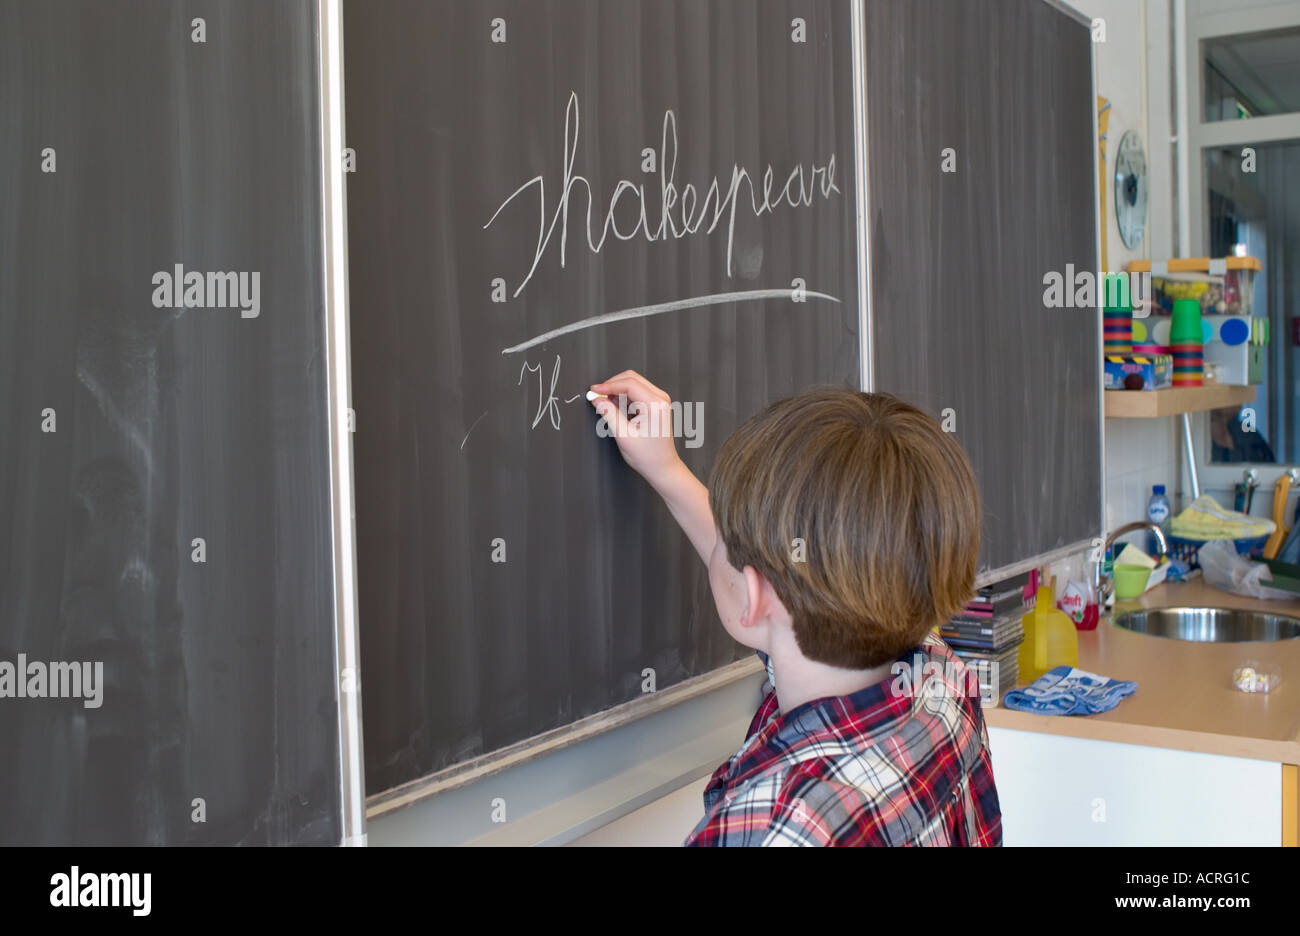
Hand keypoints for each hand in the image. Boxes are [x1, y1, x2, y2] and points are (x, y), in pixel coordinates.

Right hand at [589, 370, 685, 490]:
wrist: (662, 467)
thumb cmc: (648, 456)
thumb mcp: (624, 436)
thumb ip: (609, 414)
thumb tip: (597, 399)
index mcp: (655, 405)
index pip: (628, 384)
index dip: (608, 386)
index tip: (594, 391)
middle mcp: (660, 399)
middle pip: (631, 378)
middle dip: (611, 385)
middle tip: (598, 397)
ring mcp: (659, 400)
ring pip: (633, 383)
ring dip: (617, 391)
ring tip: (609, 408)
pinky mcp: (656, 403)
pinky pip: (636, 391)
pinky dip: (623, 397)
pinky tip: (618, 411)